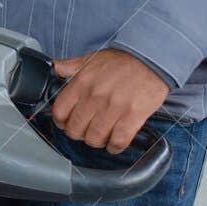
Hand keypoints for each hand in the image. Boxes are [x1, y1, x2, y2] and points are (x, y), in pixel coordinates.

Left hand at [49, 48, 169, 153]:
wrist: (152, 60)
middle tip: (85, 130)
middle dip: (78, 134)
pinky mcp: (133, 117)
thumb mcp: (92, 58)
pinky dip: (114, 146)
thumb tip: (53, 69)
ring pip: (94, 139)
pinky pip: (117, 142)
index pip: (60, 112)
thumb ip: (70, 66)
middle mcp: (95, 96)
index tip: (67, 122)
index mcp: (82, 82)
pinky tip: (115, 142)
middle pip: (75, 130)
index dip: (61, 121)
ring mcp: (114, 108)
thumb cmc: (123, 61)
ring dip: (97, 141)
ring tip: (101, 136)